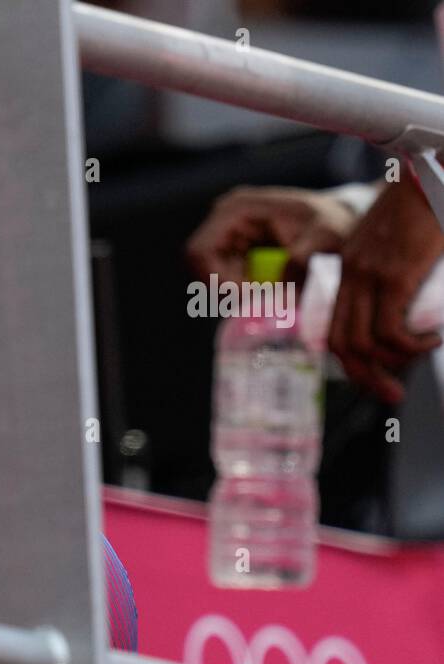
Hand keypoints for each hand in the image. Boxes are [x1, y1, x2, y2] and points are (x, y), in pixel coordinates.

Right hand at [186, 185, 358, 284]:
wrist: (340, 222)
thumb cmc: (333, 224)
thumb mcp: (326, 237)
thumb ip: (304, 258)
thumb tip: (280, 282)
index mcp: (237, 208)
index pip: (199, 252)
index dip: (218, 280)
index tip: (251, 292)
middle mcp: (223, 218)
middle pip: (200, 268)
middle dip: (227, 288)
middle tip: (262, 294)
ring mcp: (225, 233)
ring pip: (208, 277)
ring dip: (235, 289)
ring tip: (270, 287)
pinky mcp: (230, 248)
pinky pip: (220, 278)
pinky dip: (241, 289)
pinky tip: (266, 284)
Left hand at [328, 179, 443, 403]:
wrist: (430, 169)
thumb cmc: (425, 202)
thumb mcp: (398, 241)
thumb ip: (394, 268)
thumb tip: (409, 304)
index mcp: (347, 268)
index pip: (334, 326)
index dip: (348, 359)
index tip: (371, 375)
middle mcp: (350, 274)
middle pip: (342, 343)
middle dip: (365, 377)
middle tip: (391, 394)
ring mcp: (368, 275)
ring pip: (364, 342)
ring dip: (393, 362)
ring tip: (420, 356)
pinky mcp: (392, 275)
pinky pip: (389, 329)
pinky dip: (409, 346)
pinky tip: (430, 341)